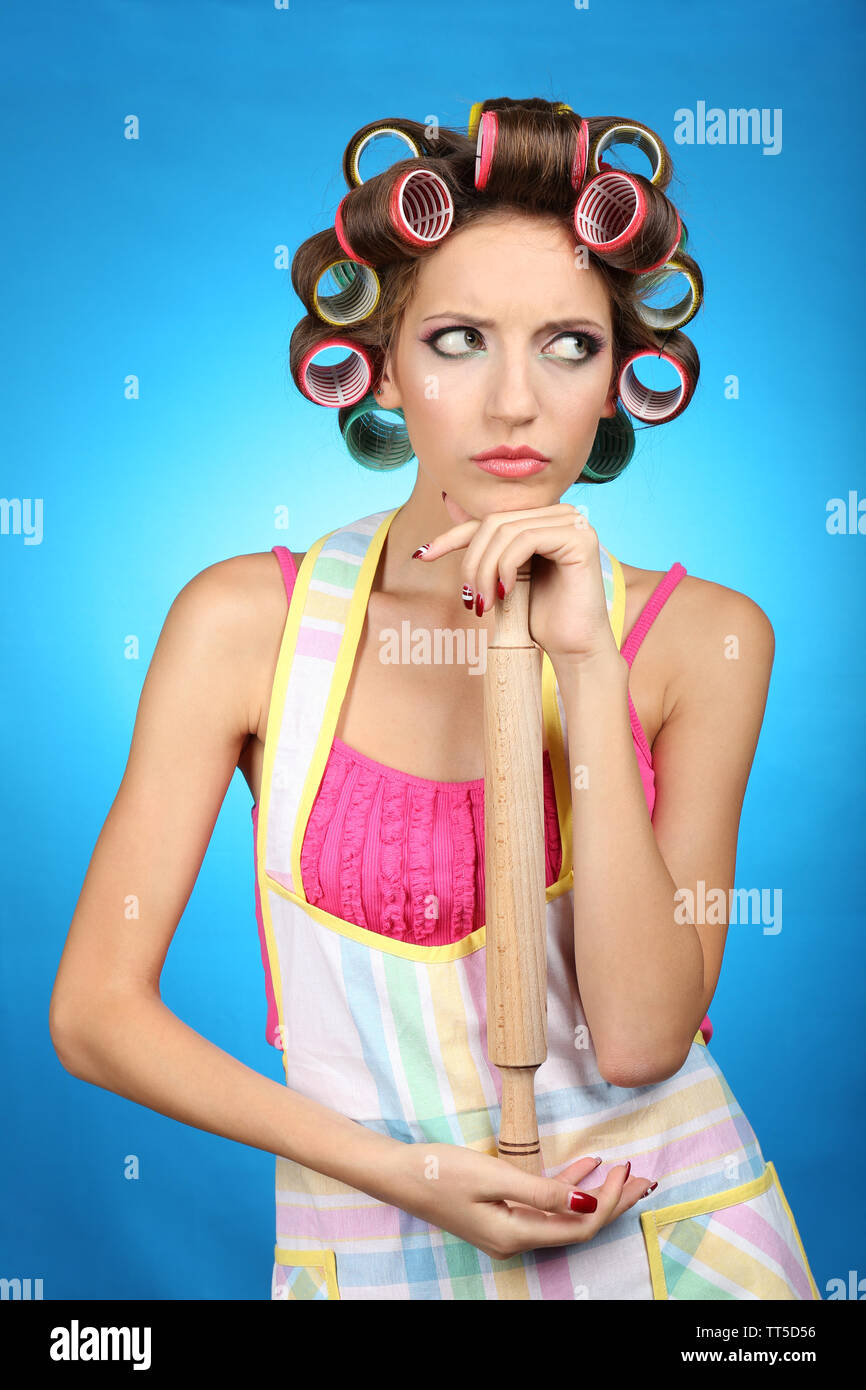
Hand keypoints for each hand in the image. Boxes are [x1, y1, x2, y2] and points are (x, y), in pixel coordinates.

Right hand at [381, 1142, 652, 1260]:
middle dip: (612, 1201)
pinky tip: (582, 1168)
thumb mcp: (494, 1176)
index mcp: (516, 1234)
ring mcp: (507, 1228)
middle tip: (641, 1176)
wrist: (399, 1174)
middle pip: (577, 1225)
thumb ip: (542, 1191)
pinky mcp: (499, 1214)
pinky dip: (565, 1187)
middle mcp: (516, 1239)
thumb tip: (586, 1201)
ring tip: (621, 1172)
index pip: (578, 1226)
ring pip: (564, 1214)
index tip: (626, 1171)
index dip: (607, 1202)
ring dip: (593, 1193)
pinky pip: (544, 1206)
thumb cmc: (441, 1171)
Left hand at [418, 493, 623, 665]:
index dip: (452, 536)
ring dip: (485, 569)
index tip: (422, 556)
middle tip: (470, 599)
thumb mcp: (501, 578)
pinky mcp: (579, 537)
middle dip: (472, 561)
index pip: (488, 520)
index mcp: (542, 519)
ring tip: (484, 603)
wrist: (573, 648)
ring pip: (506, 531)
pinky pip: (526, 539)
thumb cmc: (540, 617)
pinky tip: (505, 593)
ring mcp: (573, 522)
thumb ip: (484, 552)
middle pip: (494, 523)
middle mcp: (560, 514)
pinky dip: (506, 566)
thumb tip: (439, 528)